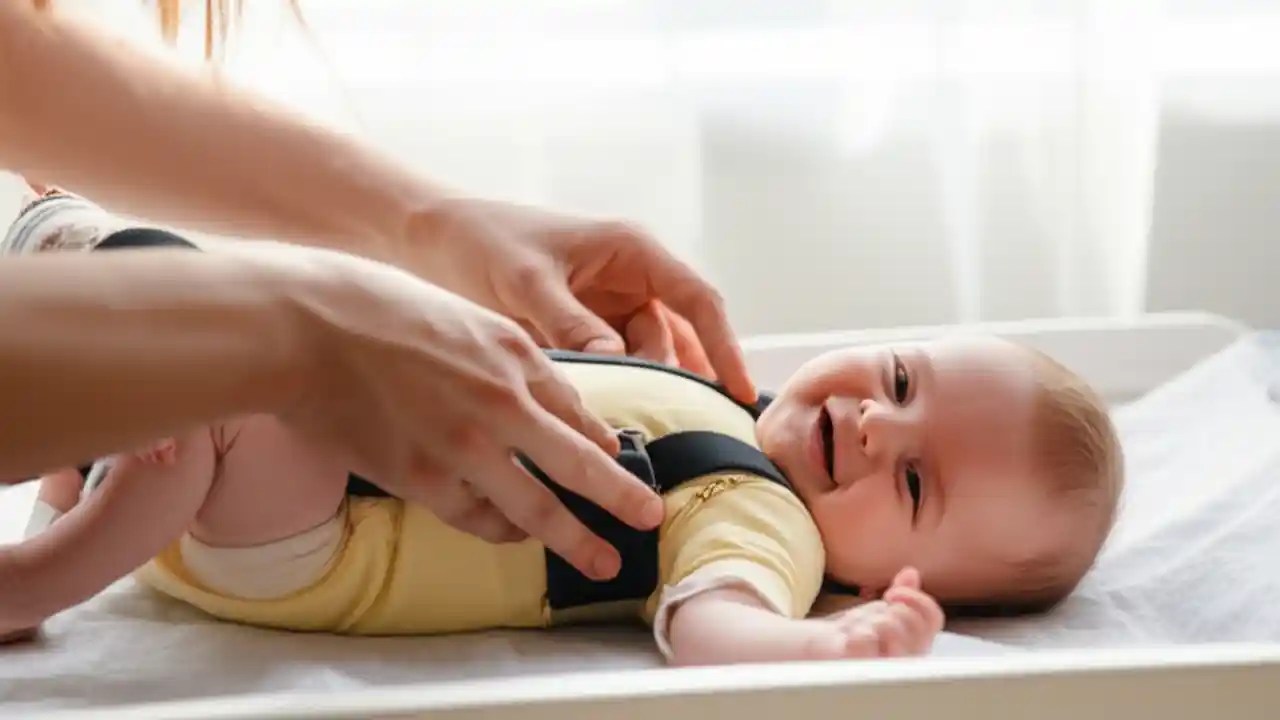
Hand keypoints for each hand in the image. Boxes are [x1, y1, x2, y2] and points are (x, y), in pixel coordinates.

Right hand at [253, 244, 664, 579]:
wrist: (305, 325)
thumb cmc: (375, 308)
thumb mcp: (462, 315)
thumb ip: (503, 356)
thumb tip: (533, 396)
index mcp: (515, 353)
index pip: (580, 411)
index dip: (608, 443)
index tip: (624, 460)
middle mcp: (502, 402)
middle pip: (581, 465)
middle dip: (623, 498)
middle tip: (650, 519)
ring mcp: (465, 446)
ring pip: (537, 509)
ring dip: (574, 539)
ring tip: (600, 560)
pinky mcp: (422, 479)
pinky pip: (477, 518)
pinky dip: (501, 530)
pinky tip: (514, 536)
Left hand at [404, 197, 756, 403]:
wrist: (434, 238)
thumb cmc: (484, 242)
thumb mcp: (527, 281)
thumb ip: (571, 322)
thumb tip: (618, 362)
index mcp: (633, 251)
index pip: (698, 300)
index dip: (725, 346)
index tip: (740, 392)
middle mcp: (632, 278)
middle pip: (677, 337)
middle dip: (680, 380)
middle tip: (681, 432)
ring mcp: (610, 305)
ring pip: (648, 357)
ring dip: (644, 390)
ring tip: (642, 434)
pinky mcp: (587, 329)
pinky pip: (616, 365)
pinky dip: (615, 390)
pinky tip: (608, 422)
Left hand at [805, 568, 944, 659]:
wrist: (823, 651)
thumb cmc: (857, 633)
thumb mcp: (882, 610)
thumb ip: (902, 594)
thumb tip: (911, 572)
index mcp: (919, 643)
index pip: (933, 617)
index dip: (916, 598)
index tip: (891, 593)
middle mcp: (909, 659)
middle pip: (912, 619)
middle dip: (889, 608)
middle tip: (874, 615)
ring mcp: (888, 667)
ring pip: (890, 627)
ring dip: (870, 619)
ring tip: (861, 629)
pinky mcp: (864, 670)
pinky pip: (865, 639)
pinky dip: (855, 632)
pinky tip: (850, 640)